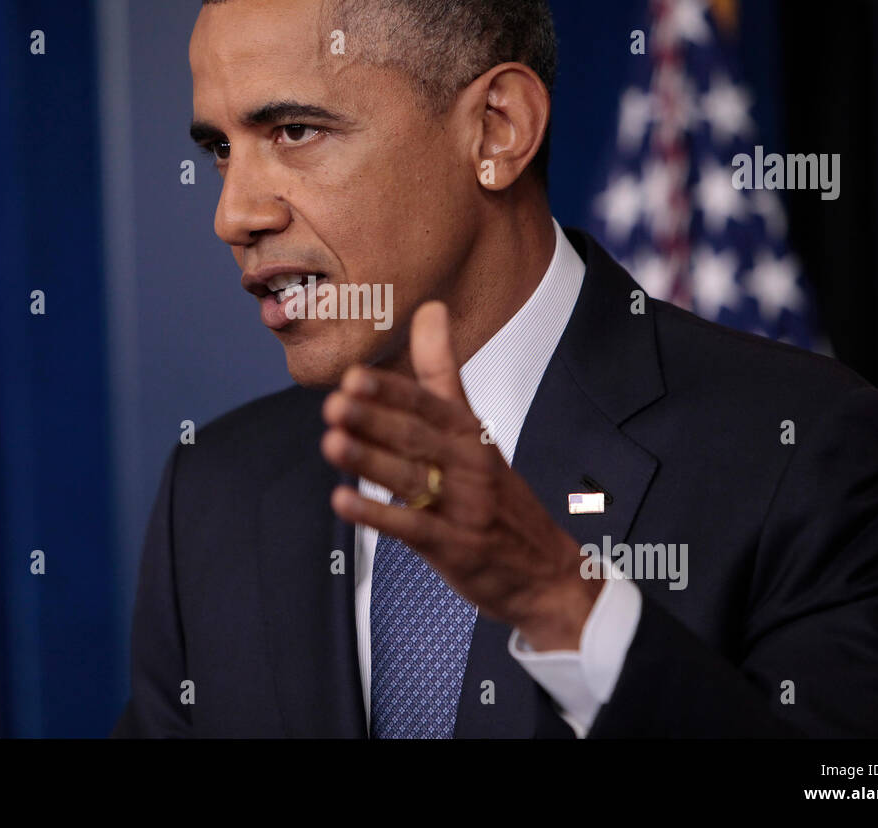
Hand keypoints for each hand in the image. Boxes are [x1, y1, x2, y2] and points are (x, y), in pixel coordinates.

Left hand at [320, 300, 600, 650]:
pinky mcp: (455, 547)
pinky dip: (377, 515)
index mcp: (470, 433)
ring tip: (331, 444)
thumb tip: (430, 308)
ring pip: (412, 479)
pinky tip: (343, 501)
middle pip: (417, 438)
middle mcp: (469, 465)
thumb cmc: (498, 494)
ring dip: (370, 461)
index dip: (392, 392)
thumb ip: (442, 372)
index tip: (354, 377)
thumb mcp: (474, 428)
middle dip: (374, 421)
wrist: (546, 569)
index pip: (429, 405)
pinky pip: (414, 528)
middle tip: (334, 404)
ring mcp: (464, 508)